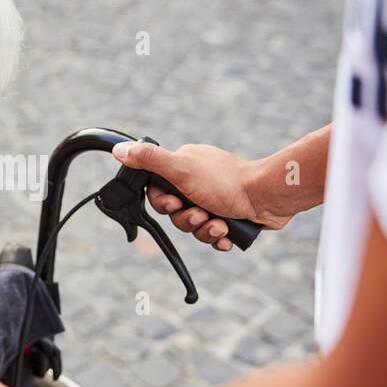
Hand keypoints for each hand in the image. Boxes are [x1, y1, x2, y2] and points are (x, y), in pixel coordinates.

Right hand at [112, 141, 286, 249]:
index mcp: (184, 167)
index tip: (175, 204)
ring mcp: (215, 200)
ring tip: (219, 223)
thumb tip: (119, 149)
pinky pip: (213, 235)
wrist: (267, 198)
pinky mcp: (230, 216)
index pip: (158, 191)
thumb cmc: (226, 182)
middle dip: (187, 219)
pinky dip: (219, 237)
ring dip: (205, 230)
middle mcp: (197, 182)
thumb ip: (149, 160)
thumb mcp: (181, 169)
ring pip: (194, 227)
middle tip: (200, 213)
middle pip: (175, 213)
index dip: (164, 204)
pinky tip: (227, 232)